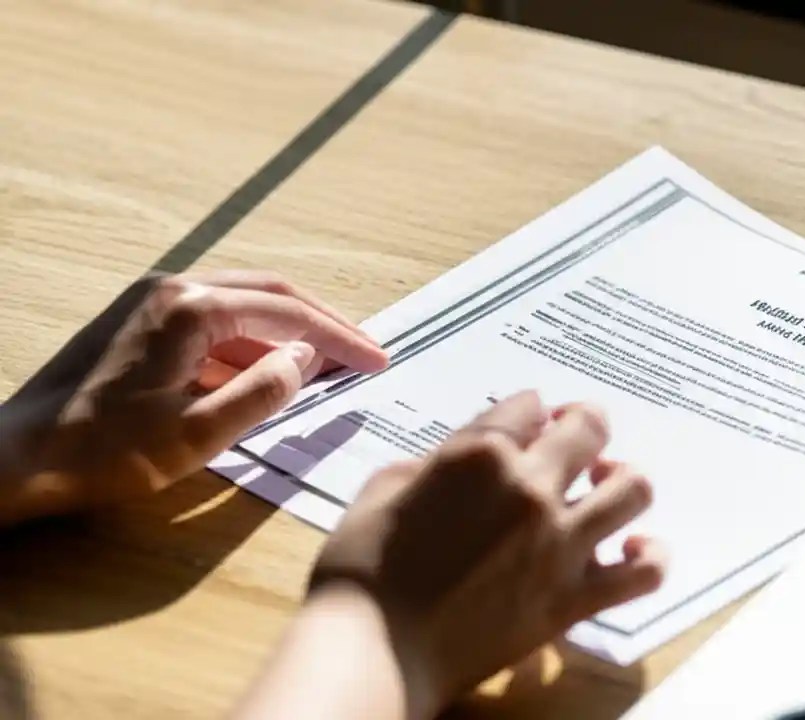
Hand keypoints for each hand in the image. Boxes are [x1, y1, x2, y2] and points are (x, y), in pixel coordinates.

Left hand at [0, 270, 387, 524]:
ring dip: (285, 336)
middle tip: (363, 354)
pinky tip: (263, 376)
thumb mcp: (199, 433)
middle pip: (271, 293)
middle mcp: (173, 289)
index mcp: (192, 309)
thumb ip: (263, 392)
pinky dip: (248, 345)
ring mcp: (152, 302)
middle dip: (322, 325)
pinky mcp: (138, 322)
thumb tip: (303, 360)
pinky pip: (212, 323)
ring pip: (242, 306)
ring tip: (323, 370)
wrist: (19, 458)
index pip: (288, 314)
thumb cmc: (104, 452)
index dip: (340, 339)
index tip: (376, 361)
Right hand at [309, 391, 664, 716]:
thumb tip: (455, 463)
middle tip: (569, 442)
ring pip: (633, 489)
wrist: (372, 650)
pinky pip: (645, 573)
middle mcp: (530, 490)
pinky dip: (650, 556)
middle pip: (591, 429)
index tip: (523, 426)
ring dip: (622, 479)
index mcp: (480, 455)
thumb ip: (433, 463)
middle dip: (581, 425)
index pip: (529, 404)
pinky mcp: (572, 598)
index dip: (526, 412)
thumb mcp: (383, 488)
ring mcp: (559, 544)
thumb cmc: (362, 570)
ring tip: (601, 487)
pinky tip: (632, 549)